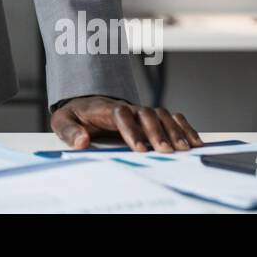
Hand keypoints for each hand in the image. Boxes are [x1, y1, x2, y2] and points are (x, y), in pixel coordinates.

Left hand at [50, 96, 203, 152]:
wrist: (83, 105)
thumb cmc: (74, 115)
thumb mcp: (62, 121)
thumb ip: (70, 131)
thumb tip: (82, 141)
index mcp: (104, 107)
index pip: (121, 113)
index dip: (132, 129)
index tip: (139, 149)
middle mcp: (126, 106)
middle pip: (146, 113)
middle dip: (157, 132)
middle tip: (167, 151)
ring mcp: (140, 110)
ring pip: (162, 114)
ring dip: (174, 130)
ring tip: (184, 149)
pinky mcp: (150, 116)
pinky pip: (172, 117)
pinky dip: (185, 127)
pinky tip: (194, 142)